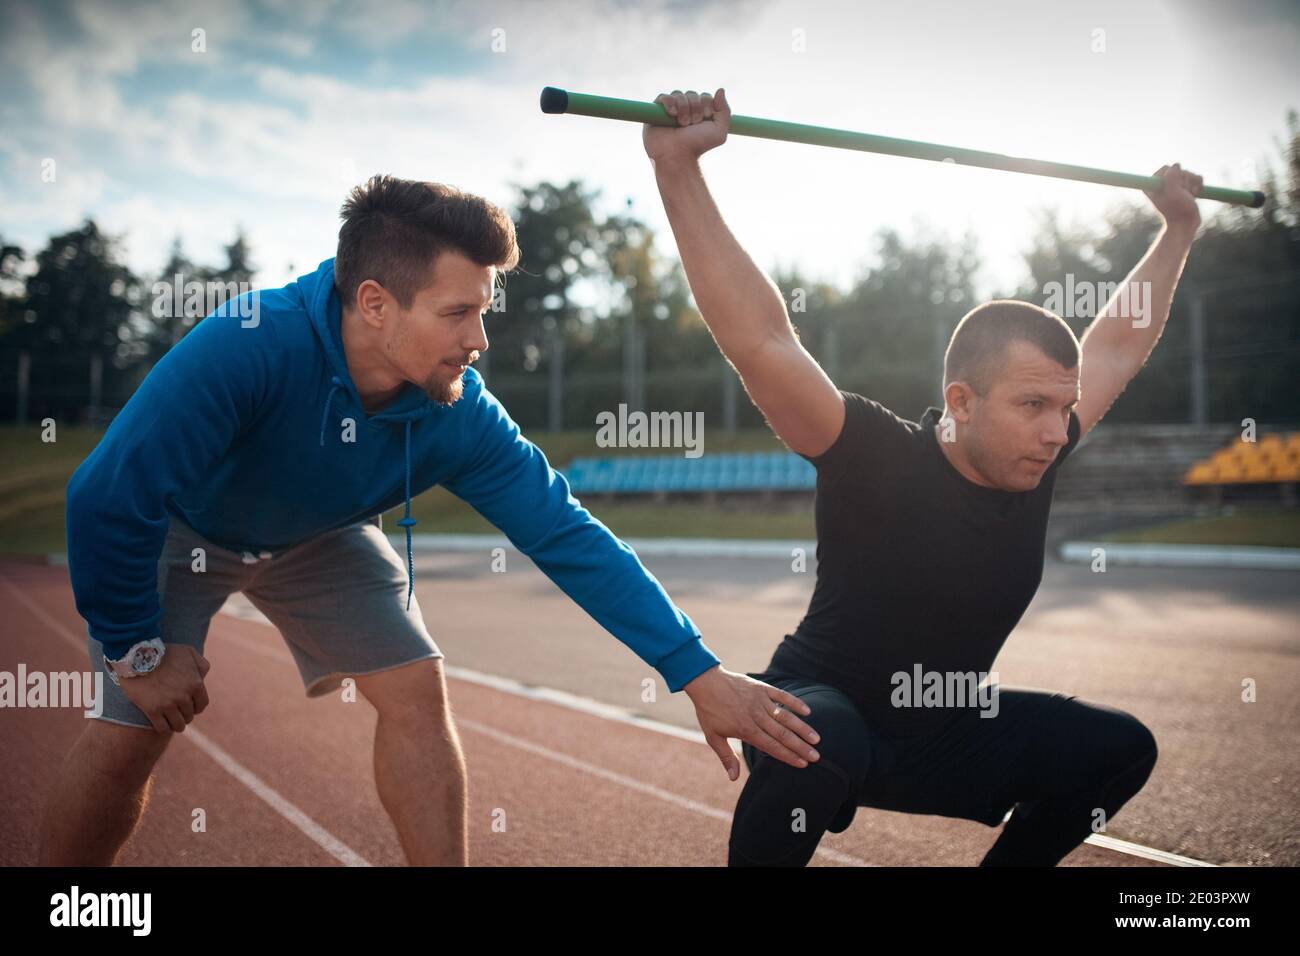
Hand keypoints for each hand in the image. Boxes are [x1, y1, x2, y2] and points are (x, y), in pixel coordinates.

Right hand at [117, 644, 210, 733]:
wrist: (136, 655)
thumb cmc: (163, 652)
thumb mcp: (188, 652)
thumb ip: (200, 664)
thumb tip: (203, 676)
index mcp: (195, 684)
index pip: (202, 705)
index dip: (196, 707)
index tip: (190, 707)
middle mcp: (184, 696)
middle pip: (189, 716)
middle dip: (184, 715)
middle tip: (177, 712)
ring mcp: (168, 704)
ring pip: (178, 725)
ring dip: (175, 725)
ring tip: (171, 721)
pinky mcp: (152, 710)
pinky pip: (162, 728)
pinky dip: (164, 729)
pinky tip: (161, 725)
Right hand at [643, 88, 730, 165]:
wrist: (678, 155)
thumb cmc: (698, 146)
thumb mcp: (719, 131)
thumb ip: (725, 111)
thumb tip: (720, 90)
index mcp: (699, 112)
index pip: (704, 96)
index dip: (706, 105)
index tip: (704, 119)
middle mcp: (685, 109)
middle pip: (692, 94)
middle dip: (695, 108)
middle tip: (691, 124)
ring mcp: (670, 110)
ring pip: (679, 94)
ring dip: (683, 108)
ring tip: (682, 124)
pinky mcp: (656, 111)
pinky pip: (663, 97)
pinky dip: (669, 102)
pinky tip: (672, 114)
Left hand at [683, 665, 819, 779]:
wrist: (706, 682)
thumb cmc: (709, 711)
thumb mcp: (713, 736)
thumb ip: (726, 757)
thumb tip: (733, 778)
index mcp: (745, 729)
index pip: (771, 746)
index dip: (788, 756)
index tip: (803, 764)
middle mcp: (756, 716)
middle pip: (782, 734)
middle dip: (800, 747)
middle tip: (816, 756)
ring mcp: (760, 701)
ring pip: (785, 717)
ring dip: (802, 728)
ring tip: (816, 738)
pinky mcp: (762, 688)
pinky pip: (782, 696)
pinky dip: (795, 703)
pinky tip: (807, 711)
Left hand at [1144, 162, 1201, 230]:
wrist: (1186, 223)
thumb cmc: (1177, 210)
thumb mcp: (1173, 192)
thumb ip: (1172, 176)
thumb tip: (1176, 164)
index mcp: (1152, 184)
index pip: (1166, 168)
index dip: (1174, 177)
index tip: (1173, 190)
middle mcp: (1161, 184)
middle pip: (1179, 170)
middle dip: (1185, 181)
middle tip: (1183, 195)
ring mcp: (1173, 186)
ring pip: (1188, 173)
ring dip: (1192, 184)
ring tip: (1189, 196)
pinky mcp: (1184, 188)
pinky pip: (1195, 178)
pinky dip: (1198, 185)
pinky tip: (1195, 194)